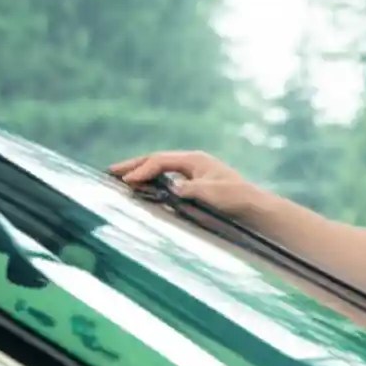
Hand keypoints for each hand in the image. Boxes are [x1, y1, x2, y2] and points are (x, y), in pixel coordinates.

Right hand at [108, 150, 261, 218]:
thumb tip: (173, 187)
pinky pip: (167, 177)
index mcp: (194, 159)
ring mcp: (193, 171)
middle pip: (157, 159)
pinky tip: (143, 187)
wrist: (253, 206)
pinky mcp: (194, 182)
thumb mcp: (213, 193)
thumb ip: (192, 189)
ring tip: (121, 178)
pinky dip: (152, 179)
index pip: (160, 160)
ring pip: (160, 167)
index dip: (142, 170)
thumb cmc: (235, 198)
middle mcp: (192, 162)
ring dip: (141, 172)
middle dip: (134, 165)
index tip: (127, 181)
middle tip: (111, 172)